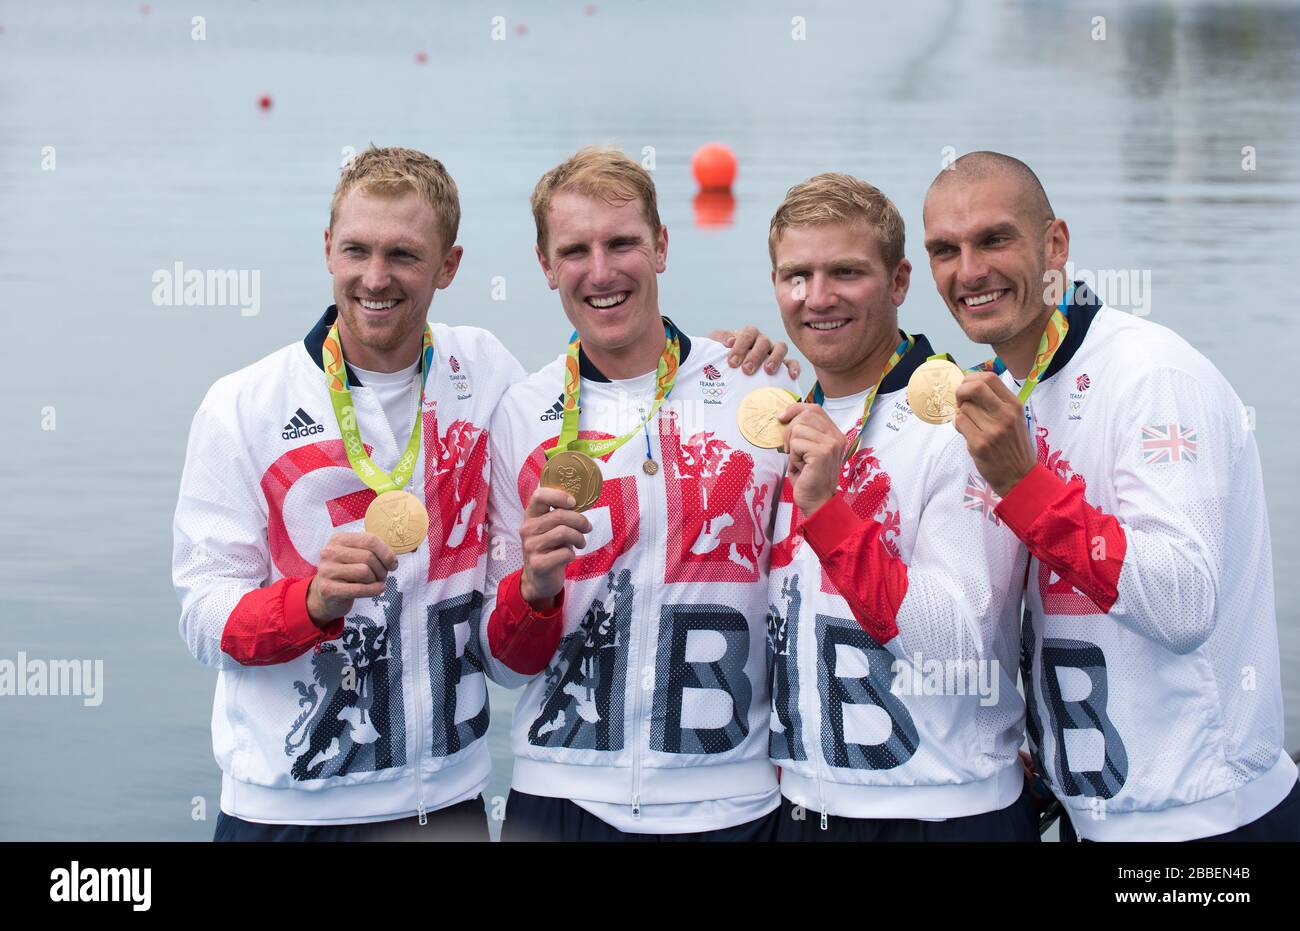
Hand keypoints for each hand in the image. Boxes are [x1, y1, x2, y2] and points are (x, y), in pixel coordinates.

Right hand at [307, 532, 398, 626]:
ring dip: (377, 580)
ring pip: (364, 571)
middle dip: (382, 569)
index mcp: (338, 539)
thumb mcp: (356, 556)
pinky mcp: (328, 589)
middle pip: (368, 556)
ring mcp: (327, 570)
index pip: (370, 540)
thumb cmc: (346, 574)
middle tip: (383, 576)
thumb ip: (371, 551)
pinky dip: (373, 590)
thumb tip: (392, 559)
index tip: (393, 564)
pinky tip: (378, 589)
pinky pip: (359, 588)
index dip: (387, 553)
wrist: (325, 596)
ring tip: (376, 583)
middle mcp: (330, 552)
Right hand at [519, 486, 591, 609]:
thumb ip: (560, 515)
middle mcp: (527, 529)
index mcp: (531, 516)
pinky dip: (572, 554)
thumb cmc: (550, 548)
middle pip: (559, 515)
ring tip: (581, 543)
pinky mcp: (538, 564)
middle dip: (580, 521)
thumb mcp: (551, 529)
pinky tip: (569, 556)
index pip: (539, 495)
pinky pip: (564, 553)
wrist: (539, 579)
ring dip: (579, 538)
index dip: (558, 495)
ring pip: (563, 533)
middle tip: (587, 528)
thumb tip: (581, 501)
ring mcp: (531, 547)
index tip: (573, 502)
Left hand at [711, 325, 800, 379]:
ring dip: (775, 358)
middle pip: (764, 342)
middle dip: (755, 355)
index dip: (740, 345)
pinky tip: (792, 376)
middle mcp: (762, 341)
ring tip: (768, 371)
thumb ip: (717, 341)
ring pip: (781, 348)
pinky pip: (792, 362)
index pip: (748, 333)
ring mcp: (774, 352)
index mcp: (748, 335)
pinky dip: (794, 367)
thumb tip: (728, 341)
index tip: (732, 361)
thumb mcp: (715, 347)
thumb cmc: (723, 359)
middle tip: (746, 369)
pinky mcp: (784, 365)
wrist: (729, 372)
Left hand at [779, 402, 845, 514]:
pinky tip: (802, 467)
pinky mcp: (822, 453)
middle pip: (805, 415)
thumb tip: (784, 417)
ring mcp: (831, 444)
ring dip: (792, 447)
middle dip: (789, 431)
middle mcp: (836, 437)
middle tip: (791, 450)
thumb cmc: (809, 477)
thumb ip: (803, 432)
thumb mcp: (806, 450)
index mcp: (834, 434)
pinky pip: (796, 444)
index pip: (814, 409)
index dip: (795, 409)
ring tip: (800, 461)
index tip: (782, 417)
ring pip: (797, 429)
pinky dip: (793, 457)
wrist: (817, 501)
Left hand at [953, 372, 1036, 496]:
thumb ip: (995, 402)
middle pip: (974, 387)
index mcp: (1014, 405)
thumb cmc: (1013, 446)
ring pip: (964, 408)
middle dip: (960, 391)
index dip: (972, 379)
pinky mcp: (980, 444)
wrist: (1020, 476)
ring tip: (970, 425)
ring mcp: (993, 430)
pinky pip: (959, 423)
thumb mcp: (1014, 419)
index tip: (967, 388)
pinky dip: (958, 426)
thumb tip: (968, 386)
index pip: (989, 377)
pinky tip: (968, 434)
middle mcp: (1005, 414)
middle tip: (960, 402)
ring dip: (961, 414)